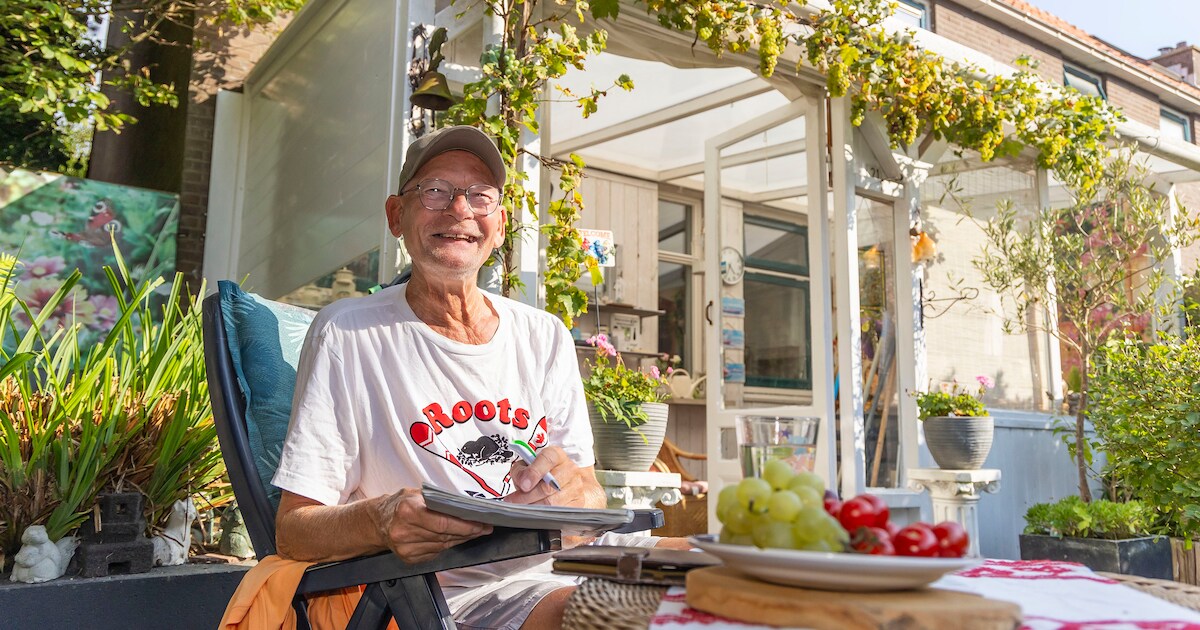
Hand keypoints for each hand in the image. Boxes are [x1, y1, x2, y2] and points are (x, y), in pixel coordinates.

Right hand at [373, 488, 492, 563]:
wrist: (378, 521)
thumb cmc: (400, 504)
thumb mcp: (417, 494)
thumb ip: (438, 500)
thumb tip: (466, 507)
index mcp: (407, 511)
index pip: (444, 523)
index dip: (465, 526)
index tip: (482, 524)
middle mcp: (404, 531)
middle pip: (445, 536)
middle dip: (468, 532)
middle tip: (483, 528)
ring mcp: (405, 548)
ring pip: (443, 546)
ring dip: (460, 540)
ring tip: (472, 532)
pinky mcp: (408, 558)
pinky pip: (435, 553)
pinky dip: (447, 546)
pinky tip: (454, 539)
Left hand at [505, 445, 602, 508]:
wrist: (562, 481)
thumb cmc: (542, 474)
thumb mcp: (526, 467)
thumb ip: (520, 471)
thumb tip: (522, 481)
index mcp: (556, 455)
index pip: (548, 460)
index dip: (534, 472)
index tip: (524, 484)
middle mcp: (569, 469)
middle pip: (549, 486)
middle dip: (528, 496)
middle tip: (515, 501)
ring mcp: (575, 486)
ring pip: (553, 502)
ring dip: (534, 507)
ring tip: (522, 508)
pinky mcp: (578, 502)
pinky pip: (560, 513)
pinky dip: (545, 515)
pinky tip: (536, 513)